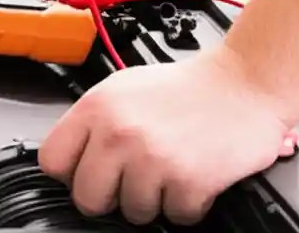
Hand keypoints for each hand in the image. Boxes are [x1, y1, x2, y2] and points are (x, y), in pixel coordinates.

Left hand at [39, 47, 296, 225]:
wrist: (246, 82)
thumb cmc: (188, 87)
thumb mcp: (125, 89)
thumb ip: (94, 122)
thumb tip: (68, 160)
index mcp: (98, 107)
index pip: (52, 161)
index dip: (72, 172)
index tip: (89, 172)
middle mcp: (119, 132)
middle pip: (87, 199)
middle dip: (111, 196)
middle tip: (134, 178)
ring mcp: (152, 159)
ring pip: (132, 213)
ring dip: (155, 199)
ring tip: (171, 168)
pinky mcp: (187, 181)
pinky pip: (175, 217)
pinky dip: (188, 204)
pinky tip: (193, 174)